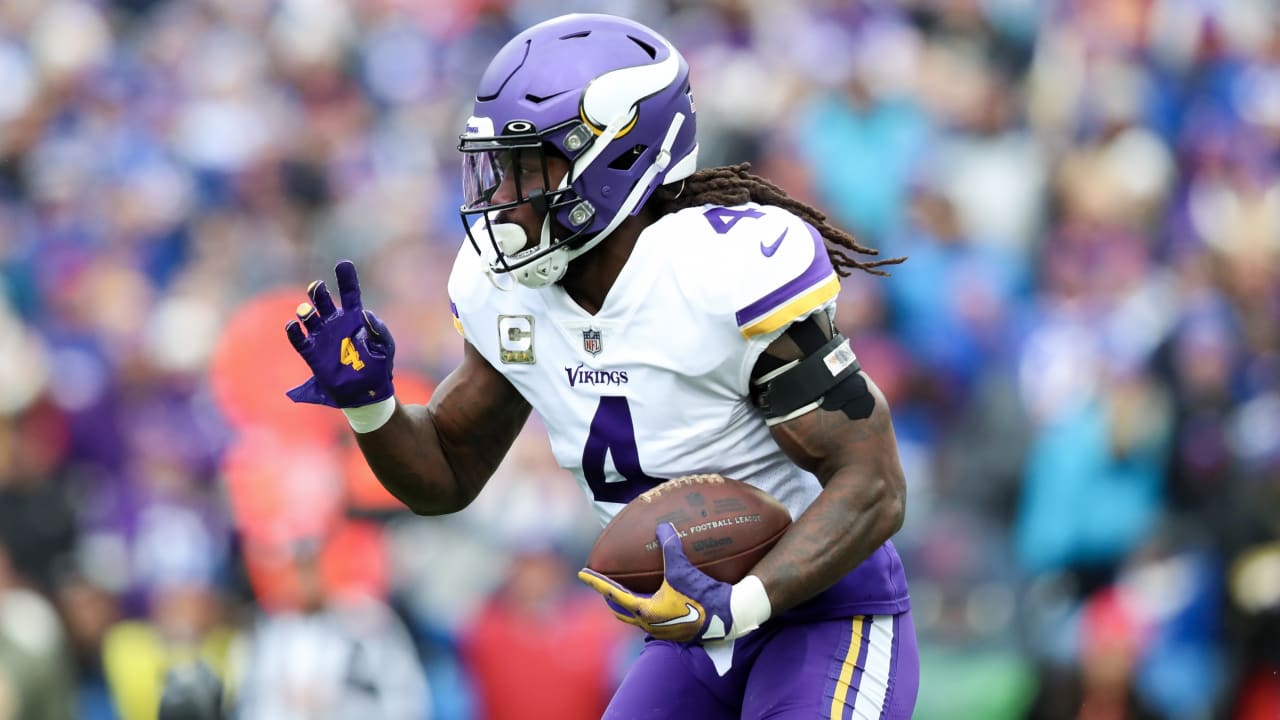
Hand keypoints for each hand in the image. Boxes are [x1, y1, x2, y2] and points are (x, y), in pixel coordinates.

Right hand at [285, 260, 395, 407]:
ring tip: (307, 311)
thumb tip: (365, 314)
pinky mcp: (313, 354)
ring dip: (306, 312)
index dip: (346, 279)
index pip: (349, 293)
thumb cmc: (379, 368)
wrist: (367, 393)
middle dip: (318, 292)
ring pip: (309, 317)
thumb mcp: (386, 347)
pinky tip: (293, 325)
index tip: (343, 265)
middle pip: (323, 300)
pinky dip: (294, 332)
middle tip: (317, 288)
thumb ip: (379, 330)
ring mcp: (322, 338)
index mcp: (355, 319)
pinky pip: (299, 340)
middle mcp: (336, 324)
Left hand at [578, 523, 766, 643]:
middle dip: (610, 597)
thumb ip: (671, 547)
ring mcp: (663, 630)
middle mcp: (650, 623)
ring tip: (627, 591)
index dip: (596, 582)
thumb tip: (662, 525)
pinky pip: (654, 618)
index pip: (613, 593)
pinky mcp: (677, 631)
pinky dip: (648, 606)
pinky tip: (658, 597)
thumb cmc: (704, 595)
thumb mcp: (683, 569)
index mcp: (646, 610)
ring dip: (629, 604)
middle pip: (621, 610)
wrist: (730, 618)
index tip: (582, 573)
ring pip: (637, 617)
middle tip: (603, 584)